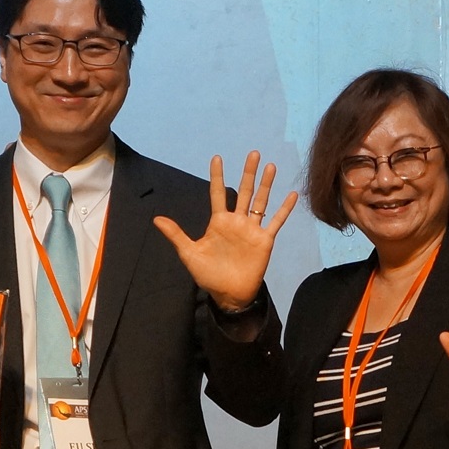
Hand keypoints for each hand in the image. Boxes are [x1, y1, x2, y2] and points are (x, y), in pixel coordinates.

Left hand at [152, 151, 297, 311]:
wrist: (229, 294)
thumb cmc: (208, 275)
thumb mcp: (189, 253)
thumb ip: (176, 235)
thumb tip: (156, 219)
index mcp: (219, 222)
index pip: (218, 194)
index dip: (217, 176)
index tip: (216, 158)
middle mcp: (237, 222)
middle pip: (243, 192)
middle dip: (248, 173)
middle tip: (253, 153)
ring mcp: (252, 230)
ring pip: (260, 202)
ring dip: (266, 185)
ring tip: (270, 166)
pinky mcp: (264, 240)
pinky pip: (276, 221)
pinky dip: (285, 209)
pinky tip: (292, 194)